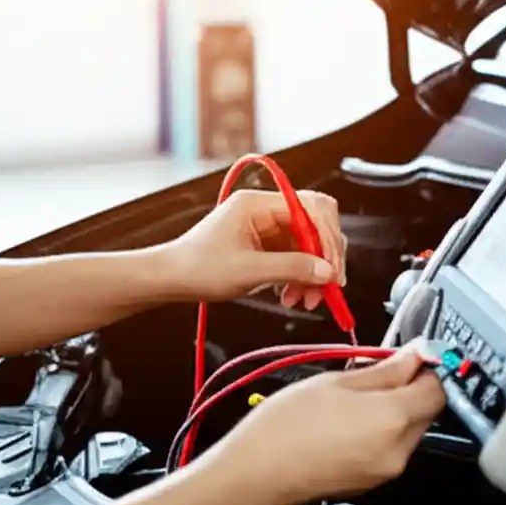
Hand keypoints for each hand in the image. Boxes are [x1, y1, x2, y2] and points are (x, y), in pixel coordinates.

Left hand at [166, 189, 346, 307]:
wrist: (172, 280)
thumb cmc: (198, 268)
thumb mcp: (249, 271)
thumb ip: (292, 268)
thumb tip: (327, 271)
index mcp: (257, 204)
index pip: (310, 209)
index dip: (327, 238)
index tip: (333, 268)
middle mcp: (265, 210)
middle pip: (315, 224)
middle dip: (324, 256)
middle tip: (330, 285)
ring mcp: (266, 227)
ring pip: (308, 245)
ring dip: (312, 273)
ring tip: (306, 300)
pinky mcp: (265, 245)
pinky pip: (295, 257)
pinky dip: (299, 278)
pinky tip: (292, 296)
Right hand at [202, 345, 445, 504]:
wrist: (256, 474)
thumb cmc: (286, 425)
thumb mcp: (336, 381)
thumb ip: (384, 370)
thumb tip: (415, 357)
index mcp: (392, 417)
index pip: (439, 389)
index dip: (429, 367)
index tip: (413, 354)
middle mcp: (398, 449)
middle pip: (427, 410)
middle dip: (410, 388)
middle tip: (378, 370)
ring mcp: (386, 470)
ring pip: (409, 429)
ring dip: (395, 409)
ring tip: (355, 397)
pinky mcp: (372, 482)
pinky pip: (390, 448)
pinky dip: (381, 431)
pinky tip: (348, 422)